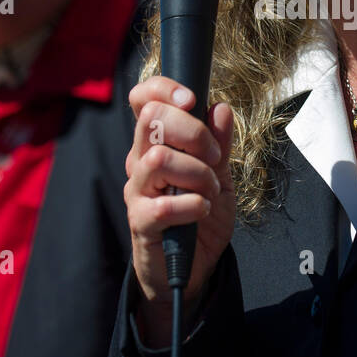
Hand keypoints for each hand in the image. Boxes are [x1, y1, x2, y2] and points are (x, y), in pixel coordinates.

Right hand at [124, 77, 236, 347]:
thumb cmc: (201, 216)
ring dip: (197, 173)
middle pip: (151, 119)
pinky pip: (163, 205)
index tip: (191, 100)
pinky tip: (202, 212)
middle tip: (213, 158)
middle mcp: (140, 161)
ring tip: (210, 191)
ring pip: (158, 158)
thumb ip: (219, 143)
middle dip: (194, 132)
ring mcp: (137, 191)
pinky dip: (192, 205)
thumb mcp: (220, 174)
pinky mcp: (141, 223)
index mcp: (156, 142)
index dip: (164, 89)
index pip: (144, 99)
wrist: (195, 267)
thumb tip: (220, 108)